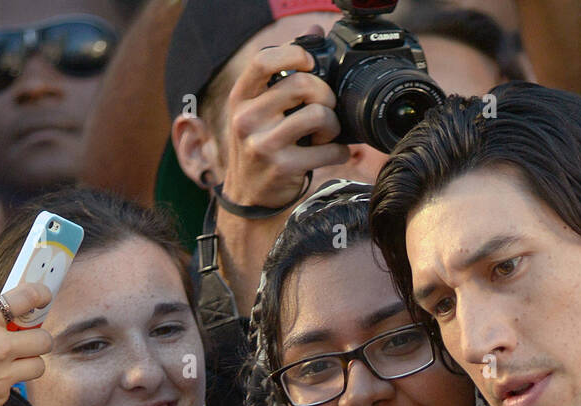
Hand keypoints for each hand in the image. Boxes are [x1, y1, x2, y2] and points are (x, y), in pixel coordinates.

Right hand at [0, 280, 51, 405]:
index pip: (26, 298)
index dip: (40, 295)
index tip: (43, 296)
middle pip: (44, 339)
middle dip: (38, 338)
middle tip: (28, 340)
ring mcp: (1, 375)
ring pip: (39, 365)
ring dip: (29, 362)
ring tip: (11, 362)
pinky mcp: (0, 397)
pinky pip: (16, 385)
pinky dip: (5, 382)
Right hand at [219, 41, 349, 208]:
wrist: (247, 198)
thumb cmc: (258, 147)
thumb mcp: (257, 111)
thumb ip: (281, 74)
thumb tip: (313, 32)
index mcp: (240, 98)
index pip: (263, 60)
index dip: (294, 55)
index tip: (310, 65)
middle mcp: (247, 119)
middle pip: (301, 85)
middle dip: (324, 95)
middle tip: (325, 108)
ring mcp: (264, 145)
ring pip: (317, 115)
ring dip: (333, 124)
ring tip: (327, 133)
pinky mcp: (283, 168)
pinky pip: (328, 150)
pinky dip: (340, 151)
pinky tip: (334, 152)